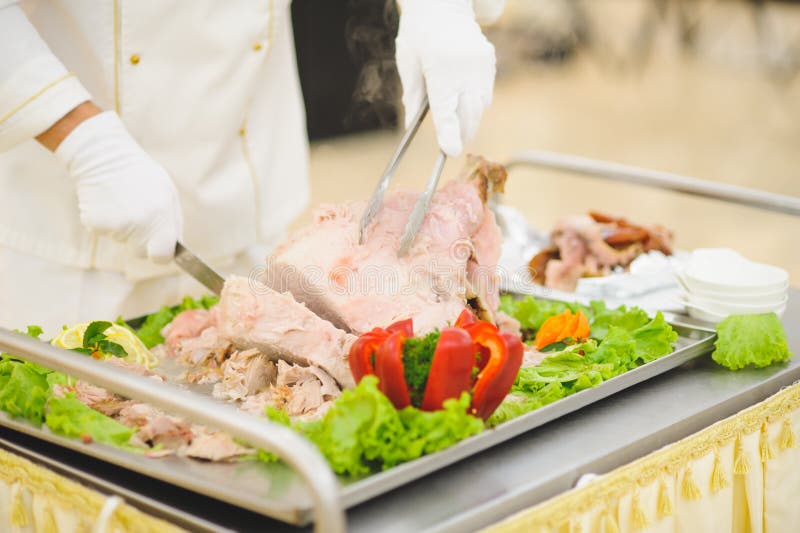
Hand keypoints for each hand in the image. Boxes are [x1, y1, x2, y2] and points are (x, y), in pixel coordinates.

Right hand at [53, 108, 182, 262]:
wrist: (103, 157)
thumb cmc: (141, 175)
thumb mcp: (168, 193)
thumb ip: (174, 223)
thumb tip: (176, 248)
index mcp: (160, 216)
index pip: (162, 256)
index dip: (161, 254)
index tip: (159, 248)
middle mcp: (138, 224)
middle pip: (141, 253)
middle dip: (142, 242)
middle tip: (138, 216)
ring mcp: (115, 226)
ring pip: (122, 242)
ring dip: (124, 229)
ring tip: (122, 203)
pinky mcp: (94, 224)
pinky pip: (104, 233)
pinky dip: (106, 223)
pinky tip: (108, 203)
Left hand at [395, 0, 495, 156]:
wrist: (443, 4)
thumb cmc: (419, 33)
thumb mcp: (408, 62)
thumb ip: (413, 95)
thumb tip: (411, 125)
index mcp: (441, 66)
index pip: (446, 108)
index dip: (448, 133)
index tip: (449, 151)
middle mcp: (466, 66)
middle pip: (469, 112)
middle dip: (461, 132)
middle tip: (451, 146)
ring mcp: (482, 64)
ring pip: (480, 106)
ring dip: (469, 120)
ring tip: (457, 126)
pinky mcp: (489, 62)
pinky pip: (485, 93)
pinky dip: (475, 104)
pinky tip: (463, 101)